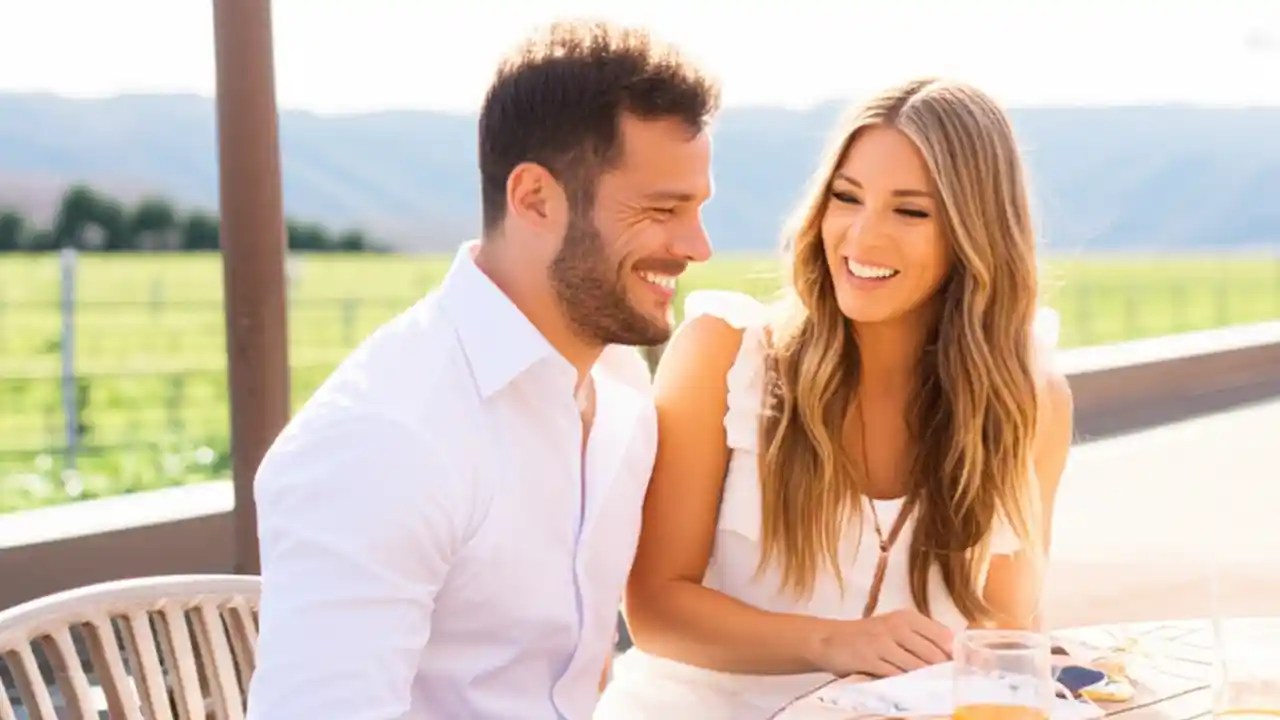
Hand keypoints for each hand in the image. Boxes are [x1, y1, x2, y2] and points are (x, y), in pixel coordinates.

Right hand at [811, 609, 953, 677]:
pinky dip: (905, 684)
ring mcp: (883, 642)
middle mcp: (897, 626)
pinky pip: (896, 675)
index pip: (943, 636)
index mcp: (907, 617)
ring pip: (916, 667)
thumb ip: (920, 638)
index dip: (954, 655)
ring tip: (932, 689)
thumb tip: (951, 656)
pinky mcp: (870, 659)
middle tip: (948, 685)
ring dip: (924, 680)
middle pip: (932, 654)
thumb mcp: (895, 628)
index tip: (960, 669)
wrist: (830, 640)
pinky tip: (909, 689)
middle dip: (941, 672)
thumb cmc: (868, 637)